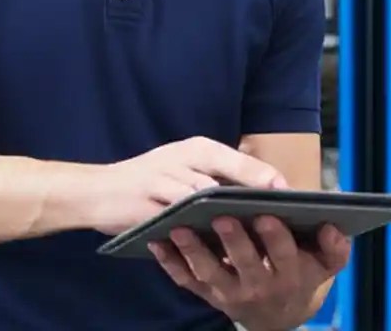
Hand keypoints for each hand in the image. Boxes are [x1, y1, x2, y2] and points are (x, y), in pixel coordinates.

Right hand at [87, 136, 287, 235]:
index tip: (293, 198)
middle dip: (256, 196)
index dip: (267, 179)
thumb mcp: (183, 170)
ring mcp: (166, 176)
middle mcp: (184, 156)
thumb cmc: (149, 182)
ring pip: (206, 194)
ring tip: (254, 233)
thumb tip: (262, 195)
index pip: (241, 161)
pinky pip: (179, 214)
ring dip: (230, 214)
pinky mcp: (149, 198)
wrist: (98, 191)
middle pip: (230, 175)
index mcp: (198, 148)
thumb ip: (215, 178)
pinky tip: (214, 242)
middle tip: (282, 216)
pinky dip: (198, 227)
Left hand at [149, 215, 350, 330]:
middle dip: (234, 241)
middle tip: (221, 216)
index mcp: (288, 274)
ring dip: (193, 251)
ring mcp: (228, 293)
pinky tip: (156, 241)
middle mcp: (258, 287)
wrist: (277, 314)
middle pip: (245, 264)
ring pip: (209, 273)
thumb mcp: (323, 265)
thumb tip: (333, 227)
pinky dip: (169, 263)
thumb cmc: (300, 274)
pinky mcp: (206, 293)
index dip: (276, 237)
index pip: (284, 255)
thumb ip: (333, 248)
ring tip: (179, 227)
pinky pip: (185, 280)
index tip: (267, 214)